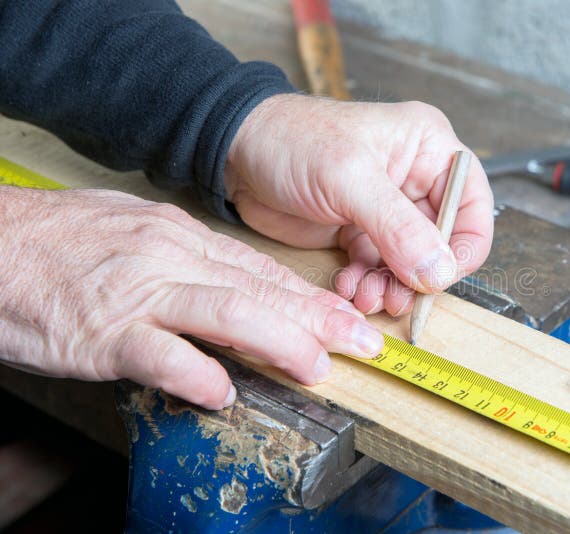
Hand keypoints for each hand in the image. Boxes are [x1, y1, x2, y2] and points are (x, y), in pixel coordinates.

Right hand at [0, 187, 384, 409]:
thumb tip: (230, 284)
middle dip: (318, 318)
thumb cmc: (58, 242)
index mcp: (179, 236)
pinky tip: (224, 392)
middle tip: (361, 342)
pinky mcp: (102, 330)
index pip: (261, 269)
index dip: (310, 296)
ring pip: (227, 312)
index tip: (347, 316)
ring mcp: (138, 293)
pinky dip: (197, 374)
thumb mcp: (133, 232)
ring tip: (316, 367)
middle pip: (260, 287)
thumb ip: (184, 259)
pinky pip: (161, 353)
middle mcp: (169, 257)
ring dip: (279, 341)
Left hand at [225, 94, 493, 315]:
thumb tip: (440, 271)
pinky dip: (366, 283)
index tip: (439, 279)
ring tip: (366, 297)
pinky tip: (348, 287)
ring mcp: (387, 208)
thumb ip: (398, 227)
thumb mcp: (349, 179)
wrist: (235, 153)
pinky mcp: (360, 230)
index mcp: (429, 148)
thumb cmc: (292, 140)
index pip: (471, 205)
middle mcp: (414, 178)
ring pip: (409, 262)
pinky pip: (377, 268)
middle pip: (442, 241)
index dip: (463, 247)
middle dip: (420, 275)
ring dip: (391, 286)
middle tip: (395, 298)